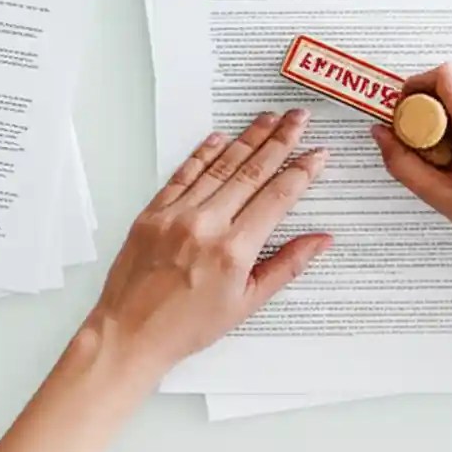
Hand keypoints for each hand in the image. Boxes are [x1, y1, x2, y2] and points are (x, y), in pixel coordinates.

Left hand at [93, 109, 329, 370]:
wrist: (130, 334)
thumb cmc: (188, 326)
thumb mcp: (247, 303)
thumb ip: (286, 265)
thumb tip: (321, 239)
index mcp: (234, 250)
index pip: (277, 198)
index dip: (302, 172)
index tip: (318, 154)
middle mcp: (206, 225)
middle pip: (252, 171)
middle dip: (280, 140)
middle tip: (299, 117)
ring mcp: (176, 215)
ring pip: (220, 166)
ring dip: (248, 138)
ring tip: (269, 118)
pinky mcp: (153, 212)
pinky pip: (183, 174)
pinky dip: (203, 154)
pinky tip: (221, 137)